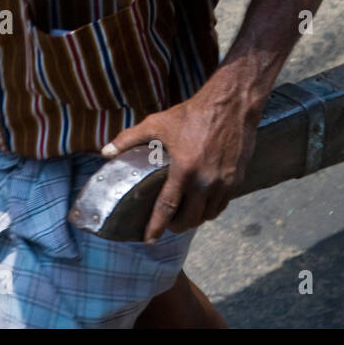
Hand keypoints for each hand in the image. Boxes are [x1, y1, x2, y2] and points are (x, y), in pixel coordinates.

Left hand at [102, 83, 261, 242]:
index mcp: (185, 170)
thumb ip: (129, 139)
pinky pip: (222, 204)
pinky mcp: (238, 179)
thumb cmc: (193, 114)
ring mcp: (224, 182)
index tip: (150, 240)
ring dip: (195, 219)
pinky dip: (211, 208)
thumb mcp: (157, 123)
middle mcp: (206, 181)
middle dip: (177, 226)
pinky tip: (203, 202)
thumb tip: (105, 152)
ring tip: (185, 214)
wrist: (232, 104)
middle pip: (190, 219)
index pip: (168, 207)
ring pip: (208, 215)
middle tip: (168, 225)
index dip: (157, 226)